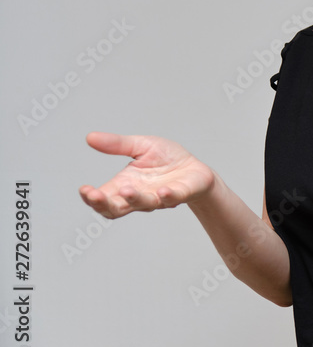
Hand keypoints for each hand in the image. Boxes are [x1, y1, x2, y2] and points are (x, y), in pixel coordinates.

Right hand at [79, 132, 215, 218]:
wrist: (195, 168)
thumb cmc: (166, 159)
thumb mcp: (141, 146)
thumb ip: (117, 145)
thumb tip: (90, 137)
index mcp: (124, 185)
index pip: (103, 197)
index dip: (92, 197)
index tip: (85, 190)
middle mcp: (138, 195)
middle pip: (116, 209)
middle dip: (104, 204)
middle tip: (95, 196)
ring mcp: (158, 198)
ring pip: (142, 204)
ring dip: (133, 199)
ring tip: (126, 190)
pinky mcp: (180, 194)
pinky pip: (172, 199)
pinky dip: (167, 196)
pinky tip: (162, 191)